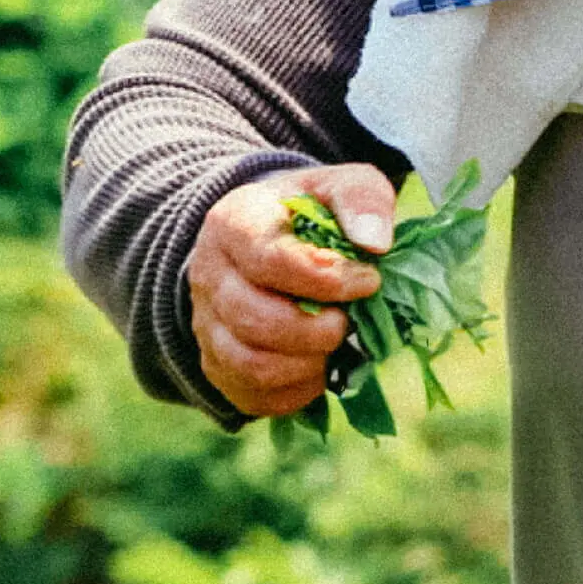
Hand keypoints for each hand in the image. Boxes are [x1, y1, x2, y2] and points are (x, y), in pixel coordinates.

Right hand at [187, 163, 398, 418]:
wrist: (257, 243)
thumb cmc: (304, 215)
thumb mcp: (333, 186)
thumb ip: (360, 199)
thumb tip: (376, 244)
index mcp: (232, 225)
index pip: (269, 261)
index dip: (325, 279)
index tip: (367, 281)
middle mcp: (208, 278)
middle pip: (256, 321)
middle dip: (316, 331)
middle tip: (347, 322)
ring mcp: (206, 327)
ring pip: (251, 366)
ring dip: (307, 365)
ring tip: (334, 345)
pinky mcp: (216, 367)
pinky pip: (253, 396)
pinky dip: (296, 390)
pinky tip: (318, 366)